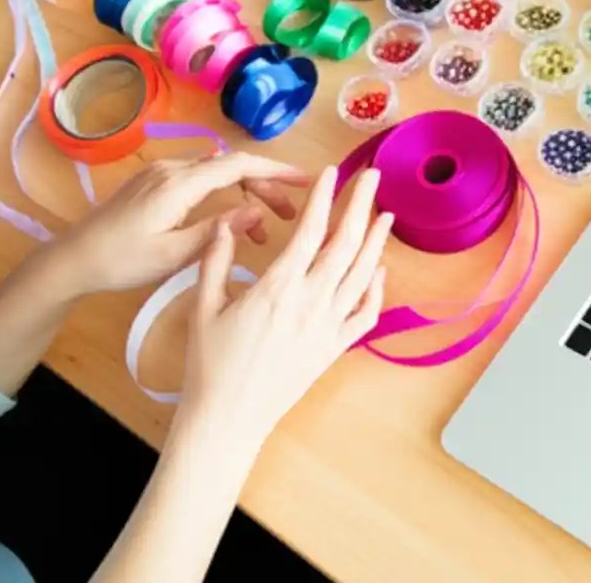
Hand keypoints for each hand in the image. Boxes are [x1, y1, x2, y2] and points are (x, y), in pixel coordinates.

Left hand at [48, 153, 308, 297]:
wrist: (72, 259)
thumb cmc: (121, 261)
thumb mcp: (174, 254)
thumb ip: (218, 231)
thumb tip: (257, 214)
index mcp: (180, 184)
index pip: (239, 165)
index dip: (277, 169)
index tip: (307, 181)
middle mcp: (173, 170)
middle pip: (232, 166)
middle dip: (267, 185)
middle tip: (292, 213)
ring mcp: (162, 174)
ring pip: (218, 174)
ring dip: (246, 194)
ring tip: (265, 228)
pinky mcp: (155, 183)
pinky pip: (201, 181)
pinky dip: (225, 196)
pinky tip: (232, 221)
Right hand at [179, 166, 390, 446]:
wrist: (228, 418)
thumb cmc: (210, 364)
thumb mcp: (204, 306)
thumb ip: (216, 259)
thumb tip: (227, 222)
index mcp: (277, 288)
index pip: (311, 231)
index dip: (325, 197)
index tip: (334, 172)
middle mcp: (310, 303)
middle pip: (346, 244)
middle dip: (361, 205)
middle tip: (373, 176)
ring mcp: (327, 327)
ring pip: (363, 275)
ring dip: (377, 241)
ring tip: (386, 213)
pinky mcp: (334, 348)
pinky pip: (366, 314)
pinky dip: (378, 290)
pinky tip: (379, 271)